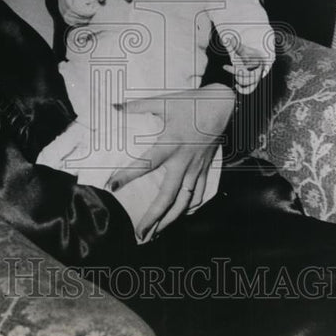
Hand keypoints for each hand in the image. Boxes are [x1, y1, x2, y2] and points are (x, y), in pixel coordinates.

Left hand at [105, 86, 234, 239]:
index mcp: (171, 143)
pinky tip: (180, 216)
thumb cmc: (192, 102)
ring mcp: (196, 167)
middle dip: (153, 217)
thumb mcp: (164, 101)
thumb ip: (137, 106)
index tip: (112, 185)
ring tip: (155, 234)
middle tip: (139, 234)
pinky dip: (189, 207)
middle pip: (168, 196)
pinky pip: (198, 194)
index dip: (128, 175)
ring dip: (170, 220)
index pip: (147, 163)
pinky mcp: (205, 168)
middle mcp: (184, 160)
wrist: (223, 104)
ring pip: (184, 201)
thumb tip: (113, 106)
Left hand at [223, 43, 273, 94]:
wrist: (260, 58)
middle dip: (235, 72)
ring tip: (235, 73)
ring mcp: (257, 78)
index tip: (224, 67)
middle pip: (245, 75)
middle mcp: (258, 71)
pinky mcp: (254, 83)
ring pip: (247, 83)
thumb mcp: (245, 49)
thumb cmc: (251, 53)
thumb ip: (237, 46)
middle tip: (227, 67)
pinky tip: (237, 86)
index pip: (245, 67)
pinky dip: (243, 90)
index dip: (233, 69)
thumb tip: (230, 39)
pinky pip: (250, 90)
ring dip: (239, 79)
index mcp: (257, 62)